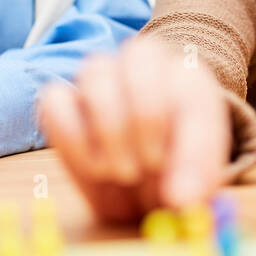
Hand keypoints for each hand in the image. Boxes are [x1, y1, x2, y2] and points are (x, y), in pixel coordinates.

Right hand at [38, 37, 232, 223]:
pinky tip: (94, 167)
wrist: (146, 187)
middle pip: (136, 57)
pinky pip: (55, 102)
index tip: (160, 164)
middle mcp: (141, 65)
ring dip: (108, 132)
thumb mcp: (201, 176)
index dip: (166, 122)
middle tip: (145, 167)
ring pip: (94, 73)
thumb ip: (198, 177)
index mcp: (184, 76)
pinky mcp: (62, 103)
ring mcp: (98, 79)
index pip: (177, 76)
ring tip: (121, 172)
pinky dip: (71, 138)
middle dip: (140, 120)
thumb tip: (180, 198)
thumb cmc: (177, 172)